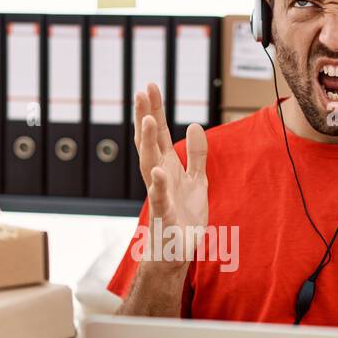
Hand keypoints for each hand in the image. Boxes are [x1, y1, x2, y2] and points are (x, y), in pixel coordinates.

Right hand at [133, 83, 207, 264]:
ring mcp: (159, 195)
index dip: (155, 110)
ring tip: (146, 121)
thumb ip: (195, 154)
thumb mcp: (196, 180)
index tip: (150, 86)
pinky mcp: (164, 216)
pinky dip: (158, 186)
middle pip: (149, 142)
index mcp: (167, 167)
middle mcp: (158, 177)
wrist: (177, 251)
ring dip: (147, 143)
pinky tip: (157, 171)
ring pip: (149, 165)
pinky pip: (160, 199)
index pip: (158, 134)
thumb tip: (194, 125)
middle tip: (141, 92)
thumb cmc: (184, 217)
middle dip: (145, 117)